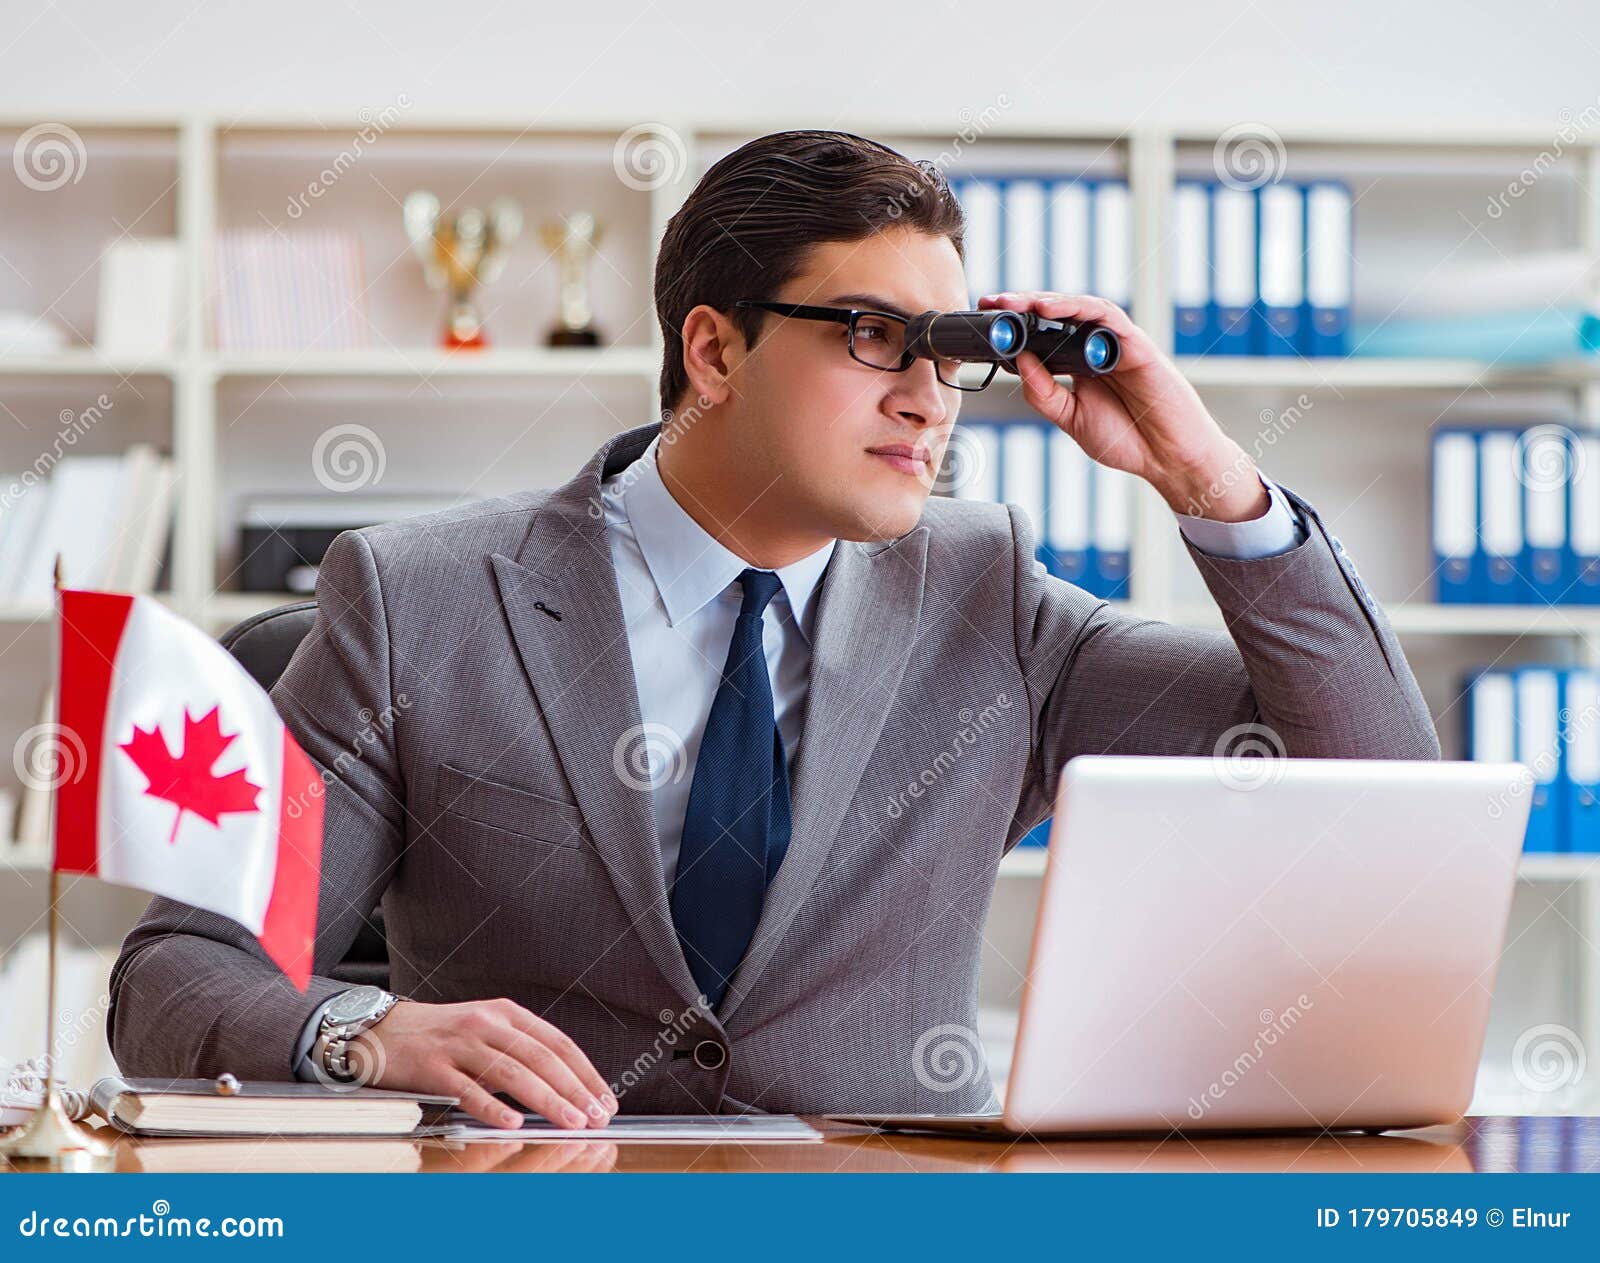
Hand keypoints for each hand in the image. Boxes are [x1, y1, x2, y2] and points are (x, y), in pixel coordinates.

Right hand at [356, 998, 617, 1129]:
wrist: (381, 1029)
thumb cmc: (439, 1035)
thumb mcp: (485, 1030)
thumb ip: (520, 1050)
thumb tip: (563, 1087)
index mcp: (506, 1014)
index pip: (557, 1042)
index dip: (584, 1072)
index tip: (604, 1097)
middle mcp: (487, 1024)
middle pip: (541, 1057)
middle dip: (574, 1089)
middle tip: (595, 1115)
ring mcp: (460, 1043)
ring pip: (512, 1072)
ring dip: (546, 1100)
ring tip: (570, 1122)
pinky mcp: (432, 1066)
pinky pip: (468, 1089)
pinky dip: (493, 1108)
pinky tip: (513, 1124)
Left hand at [977, 292, 1267, 522]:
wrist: (1167, 458)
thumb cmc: (1127, 438)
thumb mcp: (1071, 418)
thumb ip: (1044, 393)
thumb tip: (1018, 361)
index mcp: (1077, 365)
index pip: (1042, 337)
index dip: (1014, 327)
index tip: (984, 320)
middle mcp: (1095, 349)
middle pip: (1056, 317)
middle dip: (1022, 306)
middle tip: (991, 301)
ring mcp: (1115, 344)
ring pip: (1079, 309)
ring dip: (1046, 301)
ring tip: (1016, 302)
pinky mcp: (1135, 344)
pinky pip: (1106, 316)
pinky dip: (1078, 307)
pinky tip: (1051, 308)